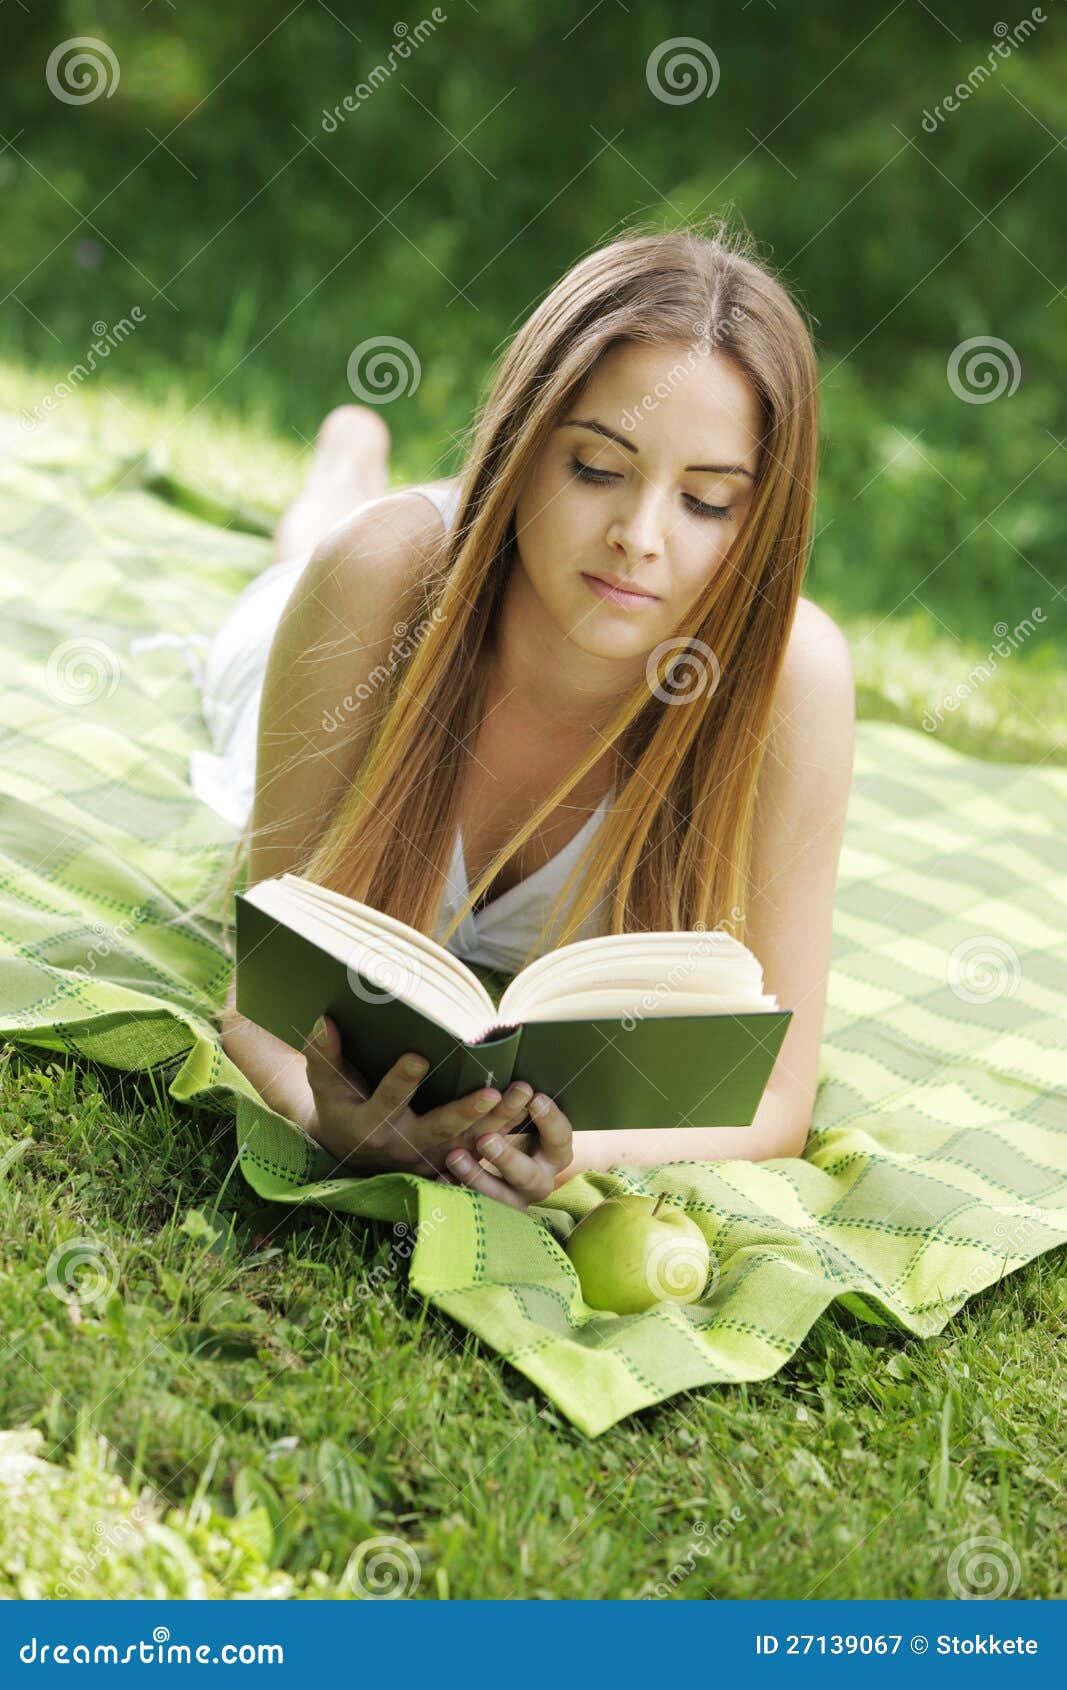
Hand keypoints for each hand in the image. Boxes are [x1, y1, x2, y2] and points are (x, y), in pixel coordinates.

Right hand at [302, 1015, 530, 1177]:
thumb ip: (323, 1055)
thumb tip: (325, 1021)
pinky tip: (532, 1113)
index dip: (401, 1082)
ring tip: (524, 1093)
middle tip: (492, 1091)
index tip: (418, 1057)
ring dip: (499, 1122)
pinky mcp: (450, 1164)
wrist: (350, 1149)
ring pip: (469, 1143)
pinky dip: (507, 1135)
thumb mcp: (324, 1084)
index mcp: (371, 1125)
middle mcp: (403, 1147)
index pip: (387, 1102)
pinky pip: (483, 1152)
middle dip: (466, 1112)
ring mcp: (430, 1159)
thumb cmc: (339, 1106)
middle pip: (439, 1131)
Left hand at [438, 1087, 573, 1209]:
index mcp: (555, 1155)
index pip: (560, 1138)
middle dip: (506, 1157)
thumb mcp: (528, 1122)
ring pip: (498, 1197)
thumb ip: (524, 1107)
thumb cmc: (522, 1136)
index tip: (534, 1098)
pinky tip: (439, 1178)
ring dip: (476, 1177)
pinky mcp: (492, 1214)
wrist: (512, 1177)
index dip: (549, 1120)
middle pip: (528, 1175)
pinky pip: (472, 1207)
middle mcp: (540, 1181)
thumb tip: (516, 1081)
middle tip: (485, 1139)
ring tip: (454, 1156)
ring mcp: (516, 1202)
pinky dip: (455, 1192)